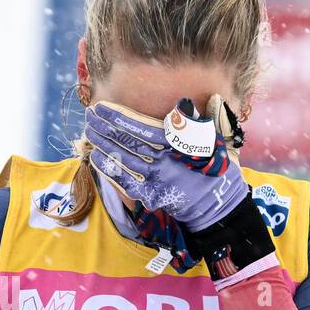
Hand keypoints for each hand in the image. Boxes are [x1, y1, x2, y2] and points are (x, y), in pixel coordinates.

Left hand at [85, 95, 247, 230]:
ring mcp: (156, 180)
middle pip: (127, 141)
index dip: (118, 116)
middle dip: (104, 127)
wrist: (219, 206)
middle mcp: (164, 160)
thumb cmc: (218, 168)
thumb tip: (184, 104)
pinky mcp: (151, 196)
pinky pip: (124, 181)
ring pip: (122, 158)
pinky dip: (109, 168)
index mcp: (178, 143)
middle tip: (89, 116)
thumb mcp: (216, 140)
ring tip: (89, 131)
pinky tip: (96, 157)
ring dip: (103, 144)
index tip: (102, 107)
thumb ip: (199, 120)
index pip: (141, 126)